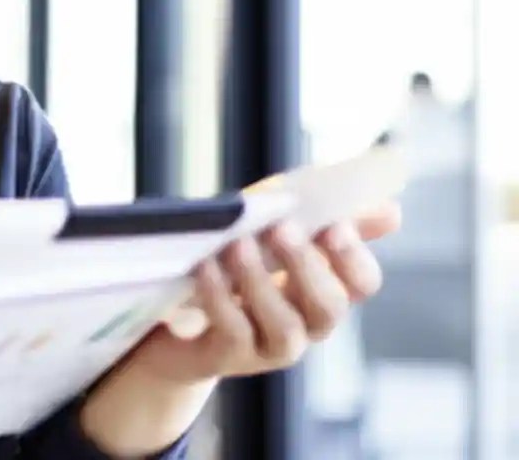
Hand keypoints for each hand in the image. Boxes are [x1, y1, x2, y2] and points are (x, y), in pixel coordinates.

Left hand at [130, 202, 401, 383]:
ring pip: (284, 325)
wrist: (175, 320)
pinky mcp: (230, 357)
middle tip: (282, 228)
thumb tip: (392, 211)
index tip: (333, 224)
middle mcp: (306, 325)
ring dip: (261, 281)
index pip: (362, 283)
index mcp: (323, 289)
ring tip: (237, 244)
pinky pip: (234, 332)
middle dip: (308, 264)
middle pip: (329, 305)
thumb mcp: (272, 229)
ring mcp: (270, 347)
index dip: (352, 257)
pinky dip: (220, 298)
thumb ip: (321, 213)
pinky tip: (206, 268)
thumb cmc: (232, 264)